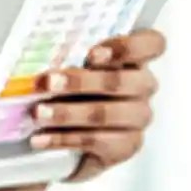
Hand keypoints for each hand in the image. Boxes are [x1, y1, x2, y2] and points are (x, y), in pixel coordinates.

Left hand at [28, 29, 166, 182]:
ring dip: (67, 113)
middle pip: (121, 81)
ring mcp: (138, 117)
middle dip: (80, 82)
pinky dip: (63, 139)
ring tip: (38, 113)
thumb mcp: (70, 66)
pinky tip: (40, 138)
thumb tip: (38, 51)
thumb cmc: (71, 88)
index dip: (128, 46)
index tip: (93, 54)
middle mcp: (142, 86)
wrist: (70, 135)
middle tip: (47, 83)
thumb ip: (67, 56)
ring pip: (106, 114)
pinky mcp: (126, 146)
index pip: (152, 44)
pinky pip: (96, 141)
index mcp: (134, 58)